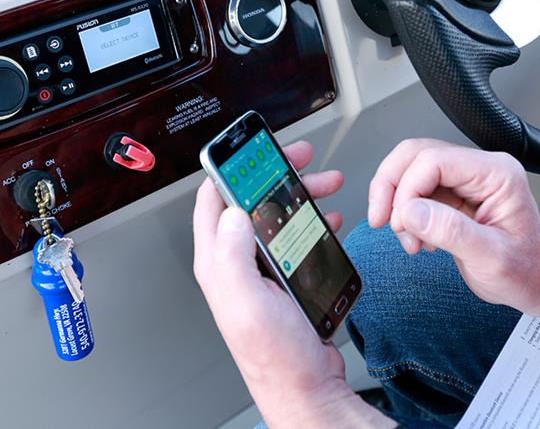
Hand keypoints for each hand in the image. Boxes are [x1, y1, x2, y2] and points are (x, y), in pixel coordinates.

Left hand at [193, 141, 392, 428]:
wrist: (306, 389)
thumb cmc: (276, 358)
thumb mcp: (249, 303)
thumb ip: (233, 256)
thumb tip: (231, 211)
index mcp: (218, 264)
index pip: (212, 200)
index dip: (231, 168)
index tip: (255, 150)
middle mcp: (235, 264)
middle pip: (248, 202)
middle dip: (274, 174)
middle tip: (300, 158)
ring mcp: (259, 272)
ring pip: (274, 216)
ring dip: (298, 194)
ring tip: (325, 183)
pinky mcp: (281, 279)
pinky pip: (293, 237)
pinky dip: (311, 220)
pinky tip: (327, 218)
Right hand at [368, 140, 539, 319]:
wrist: (538, 285)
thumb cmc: (528, 273)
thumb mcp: (493, 259)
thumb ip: (452, 232)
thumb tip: (410, 211)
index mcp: (496, 174)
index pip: (434, 160)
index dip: (407, 189)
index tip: (399, 222)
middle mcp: (480, 170)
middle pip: (416, 155)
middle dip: (391, 187)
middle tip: (382, 220)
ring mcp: (465, 181)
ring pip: (410, 170)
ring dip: (396, 203)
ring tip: (407, 238)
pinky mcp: (453, 195)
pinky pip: (415, 192)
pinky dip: (405, 214)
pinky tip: (416, 239)